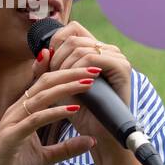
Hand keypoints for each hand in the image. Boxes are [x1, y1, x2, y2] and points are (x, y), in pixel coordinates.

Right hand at [0, 65, 99, 164]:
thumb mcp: (43, 158)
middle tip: (94, 68)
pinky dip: (55, 112)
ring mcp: (13, 121)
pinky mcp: (11, 135)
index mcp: (23, 111)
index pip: (45, 85)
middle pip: (45, 83)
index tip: (87, 69)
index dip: (65, 74)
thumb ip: (65, 149)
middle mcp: (17, 110)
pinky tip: (73, 108)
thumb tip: (91, 141)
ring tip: (88, 83)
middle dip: (70, 73)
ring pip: (41, 96)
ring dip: (66, 87)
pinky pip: (35, 119)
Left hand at [37, 21, 132, 156]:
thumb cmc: (80, 112)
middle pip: (73, 38)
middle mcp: (108, 49)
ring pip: (79, 47)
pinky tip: (75, 85)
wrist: (98, 135)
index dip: (56, 43)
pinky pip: (91, 58)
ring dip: (64, 67)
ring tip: (64, 86)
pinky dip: (76, 70)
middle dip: (57, 59)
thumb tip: (43, 51)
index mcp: (96, 49)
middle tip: (54, 79)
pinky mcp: (122, 67)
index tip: (49, 65)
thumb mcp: (59, 85)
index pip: (72, 29)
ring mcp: (117, 57)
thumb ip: (48, 68)